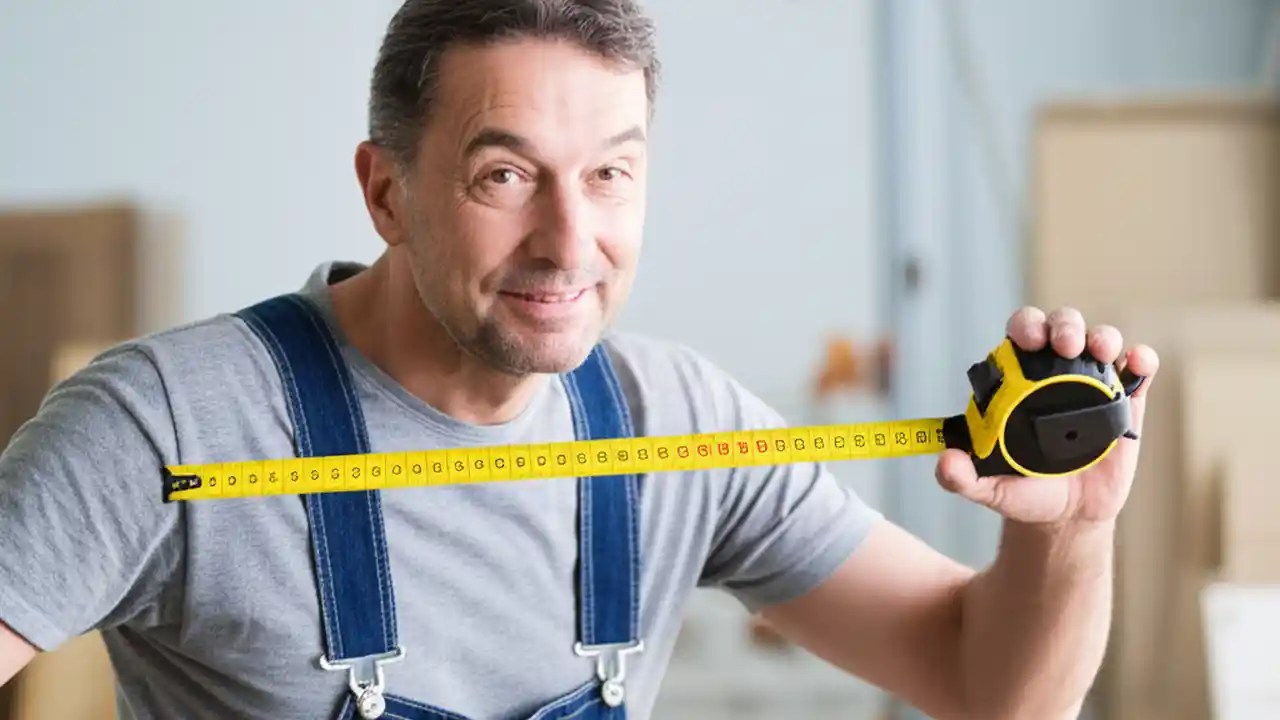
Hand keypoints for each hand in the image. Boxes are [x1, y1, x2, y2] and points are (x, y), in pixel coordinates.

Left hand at [935, 306, 1159, 525]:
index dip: (1025, 328)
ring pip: (1102, 340)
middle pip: (1062, 328)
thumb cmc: (1025, 491)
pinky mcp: (1128, 403)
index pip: (1022, 336)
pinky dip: (1142, 360)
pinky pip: (1139, 371)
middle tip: (1064, 344)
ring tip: (1101, 350)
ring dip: (1103, 336)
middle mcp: (1057, 373)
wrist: (1067, 517)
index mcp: (1020, 379)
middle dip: (1063, 325)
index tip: (1027, 341)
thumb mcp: (989, 488)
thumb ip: (962, 477)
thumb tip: (945, 463)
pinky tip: (1138, 363)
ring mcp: (1095, 384)